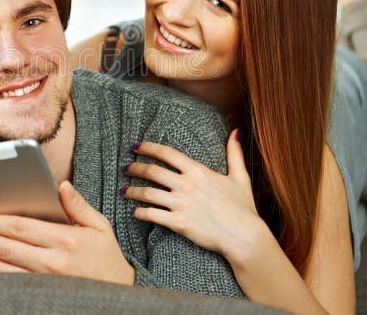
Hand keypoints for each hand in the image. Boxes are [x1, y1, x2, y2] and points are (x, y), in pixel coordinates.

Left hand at [0, 181, 134, 284]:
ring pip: (3, 270)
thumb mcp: (99, 226)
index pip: (22, 228)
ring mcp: (45, 282)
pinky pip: (10, 284)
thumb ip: (78, 206)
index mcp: (67, 240)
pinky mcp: (40, 295)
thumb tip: (62, 185)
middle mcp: (54, 262)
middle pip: (7, 248)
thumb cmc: (106, 257)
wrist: (118, 291)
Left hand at [122, 129, 263, 260]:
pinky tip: (134, 212)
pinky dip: (139, 212)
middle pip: (151, 171)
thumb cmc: (242, 208)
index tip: (135, 146)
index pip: (166, 153)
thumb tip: (237, 131)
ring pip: (147, 193)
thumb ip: (234, 153)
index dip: (148, 147)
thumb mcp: (240, 177)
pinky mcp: (178, 223)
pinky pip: (152, 215)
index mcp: (197, 171)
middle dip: (134, 168)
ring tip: (123, 191)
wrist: (244, 236)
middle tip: (125, 168)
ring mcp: (181, 204)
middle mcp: (186, 184)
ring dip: (131, 191)